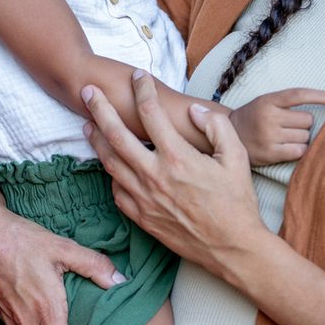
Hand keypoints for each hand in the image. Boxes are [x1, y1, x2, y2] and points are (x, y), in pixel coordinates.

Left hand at [82, 71, 267, 272]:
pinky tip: (110, 165)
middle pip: (116, 135)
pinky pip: (116, 190)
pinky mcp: (141, 217)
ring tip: (87, 124)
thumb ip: (216, 127)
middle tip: (87, 91)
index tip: (138, 76)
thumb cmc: (237, 202)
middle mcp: (154, 176)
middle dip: (99, 109)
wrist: (232, 248)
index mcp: (178, 157)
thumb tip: (194, 111)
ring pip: (110, 163)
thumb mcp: (237, 157)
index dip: (143, 89)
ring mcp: (144, 198)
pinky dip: (110, 173)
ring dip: (96, 140)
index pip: (151, 113)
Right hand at [231, 87, 324, 165]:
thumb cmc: (254, 117)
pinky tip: (290, 148)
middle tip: (291, 126)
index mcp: (268, 101)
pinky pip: (299, 151)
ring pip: (305, 136)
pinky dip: (300, 150)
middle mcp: (269, 117)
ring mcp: (269, 136)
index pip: (298, 95)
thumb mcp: (265, 102)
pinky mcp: (270, 153)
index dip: (319, 96)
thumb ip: (288, 103)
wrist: (229, 136)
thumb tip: (322, 107)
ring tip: (286, 137)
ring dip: (302, 138)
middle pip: (307, 120)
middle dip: (305, 123)